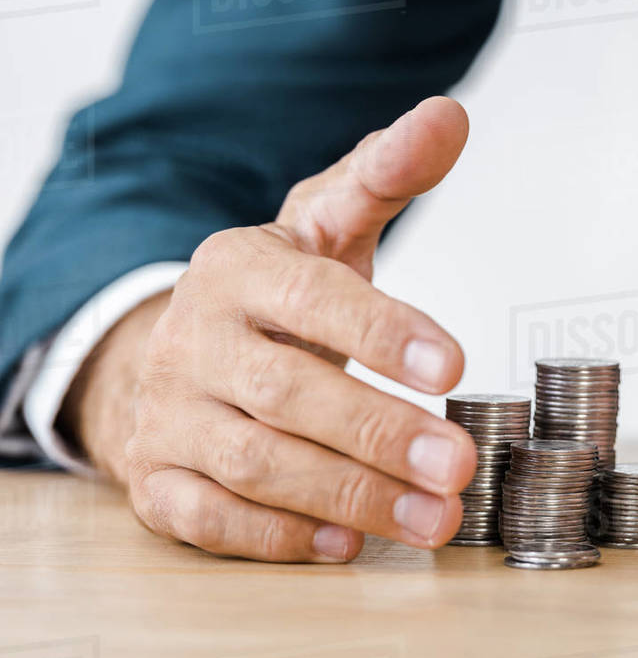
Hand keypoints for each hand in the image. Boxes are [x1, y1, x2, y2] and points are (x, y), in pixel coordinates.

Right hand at [62, 97, 477, 561]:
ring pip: (254, 464)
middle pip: (286, 392)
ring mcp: (169, 414)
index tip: (452, 364)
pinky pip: (210, 518)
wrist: (176, 350)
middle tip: (459, 463)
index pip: (310, 296)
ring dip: (351, 495)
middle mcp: (194, 340)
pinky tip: (348, 542)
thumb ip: (387, 175)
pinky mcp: (157, 480)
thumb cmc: (277, 292)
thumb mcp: (325, 224)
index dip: (380, 330)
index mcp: (237, 267)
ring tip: (434, 515)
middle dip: (379, 432)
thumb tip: (448, 116)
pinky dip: (279, 536)